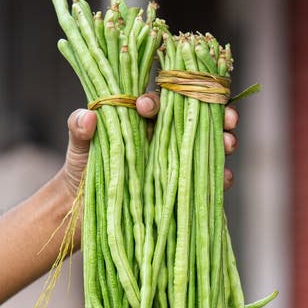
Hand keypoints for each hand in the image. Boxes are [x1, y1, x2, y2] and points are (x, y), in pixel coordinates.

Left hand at [63, 96, 238, 198]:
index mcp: (142, 118)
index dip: (164, 97)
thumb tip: (88, 117)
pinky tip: (224, 178)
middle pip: (197, 117)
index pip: (161, 99)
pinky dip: (219, 178)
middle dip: (217, 112)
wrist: (81, 210)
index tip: (150, 107)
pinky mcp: (179, 188)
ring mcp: (173, 162)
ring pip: (208, 146)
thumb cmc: (80, 171)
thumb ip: (78, 129)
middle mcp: (162, 136)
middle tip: (228, 117)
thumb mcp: (77, 148)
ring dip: (224, 142)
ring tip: (230, 144)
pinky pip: (205, 180)